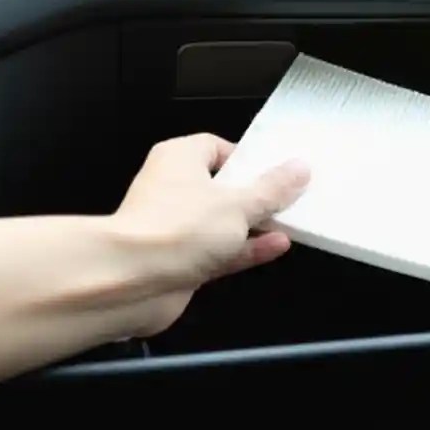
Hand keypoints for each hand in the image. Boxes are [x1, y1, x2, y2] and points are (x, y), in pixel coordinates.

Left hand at [108, 133, 308, 335]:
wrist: (131, 281)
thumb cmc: (177, 228)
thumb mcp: (239, 203)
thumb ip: (272, 189)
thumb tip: (298, 169)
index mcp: (179, 159)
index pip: (216, 148)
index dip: (246, 159)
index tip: (275, 170)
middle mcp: (173, 190)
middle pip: (222, 187)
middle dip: (254, 196)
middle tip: (288, 198)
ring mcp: (175, 228)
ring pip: (221, 223)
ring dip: (253, 226)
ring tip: (288, 223)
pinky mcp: (180, 261)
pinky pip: (219, 250)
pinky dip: (245, 249)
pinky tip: (275, 246)